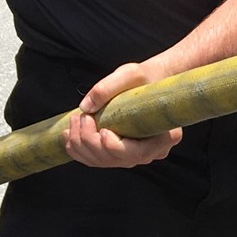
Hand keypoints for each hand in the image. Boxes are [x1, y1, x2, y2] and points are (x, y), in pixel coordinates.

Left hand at [67, 60, 182, 167]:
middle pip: (115, 159)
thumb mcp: (131, 74)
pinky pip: (97, 161)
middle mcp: (152, 151)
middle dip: (90, 141)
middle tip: (81, 117)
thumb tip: (86, 107)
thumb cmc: (146, 78)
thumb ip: (108, 87)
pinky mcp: (121, 154)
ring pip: (103, 161)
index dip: (115, 147)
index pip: (137, 153)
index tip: (103, 129)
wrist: (150, 82)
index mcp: (166, 136)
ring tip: (73, 122)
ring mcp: (135, 155)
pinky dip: (79, 152)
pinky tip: (69, 137)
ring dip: (81, 145)